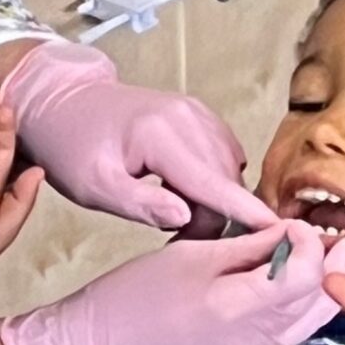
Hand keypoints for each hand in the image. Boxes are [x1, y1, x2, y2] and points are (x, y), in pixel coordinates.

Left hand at [0, 41, 273, 236]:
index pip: (215, 182)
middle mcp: (189, 118)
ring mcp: (198, 114)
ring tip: (172, 214)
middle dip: (211, 218)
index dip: (247, 212)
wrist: (63, 105)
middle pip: (225, 182)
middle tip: (173, 239)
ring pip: (228, 172)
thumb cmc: (72, 147)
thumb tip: (186, 216)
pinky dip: (212, 182)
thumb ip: (141, 204)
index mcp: (162, 135)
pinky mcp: (200, 117)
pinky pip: (223, 158)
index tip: (281, 234)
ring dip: (211, 202)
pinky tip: (182, 192)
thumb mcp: (94, 187)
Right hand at [0, 220, 344, 344]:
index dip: (309, 247)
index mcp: (235, 306)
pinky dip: (290, 323)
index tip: (297, 228)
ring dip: (316, 300)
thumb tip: (284, 235)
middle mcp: (248, 344)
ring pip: (301, 332)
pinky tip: (284, 304)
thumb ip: (244, 248)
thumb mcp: (187, 257)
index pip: (302, 275)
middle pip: (314, 308)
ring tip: (325, 271)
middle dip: (332, 272)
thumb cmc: (127, 301)